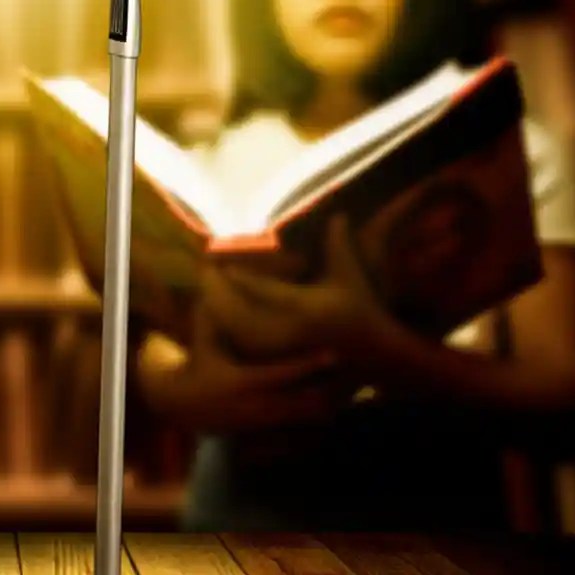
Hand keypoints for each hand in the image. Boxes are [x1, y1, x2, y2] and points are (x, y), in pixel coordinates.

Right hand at [136, 303, 342, 434]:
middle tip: (354, 379)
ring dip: (322, 410)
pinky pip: (293, 434)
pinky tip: (333, 414)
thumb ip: (214, 315)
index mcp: (242, 380)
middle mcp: (253, 404)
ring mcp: (257, 423)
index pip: (282, 372)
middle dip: (325, 393)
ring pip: (299, 420)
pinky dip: (312, 425)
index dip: (309, 363)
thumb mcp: (205, 341)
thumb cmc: (198, 365)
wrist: (179, 404)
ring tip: (350, 395)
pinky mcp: (259, 433)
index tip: (334, 354)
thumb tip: (215, 275)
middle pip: (298, 402)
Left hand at [199, 214, 401, 366]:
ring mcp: (284, 349)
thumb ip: (339, 245)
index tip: (221, 266)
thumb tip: (337, 215)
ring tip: (201, 291)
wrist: (373, 351)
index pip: (269, 293)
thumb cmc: (360, 306)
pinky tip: (212, 313)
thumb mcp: (349, 274)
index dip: (243, 279)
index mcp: (307, 307)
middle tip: (203, 275)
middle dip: (221, 296)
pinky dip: (227, 330)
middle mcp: (291, 329)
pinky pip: (245, 347)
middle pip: (245, 316)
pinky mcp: (281, 359)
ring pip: (239, 334)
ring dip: (219, 313)